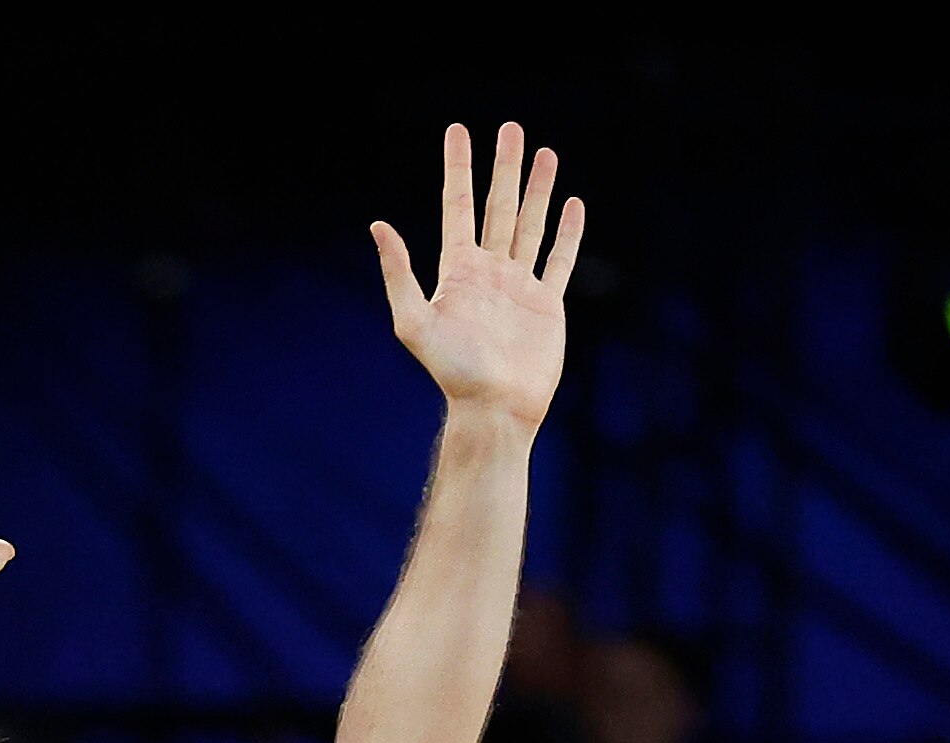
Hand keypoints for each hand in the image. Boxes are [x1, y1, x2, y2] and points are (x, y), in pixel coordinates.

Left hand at [374, 120, 583, 429]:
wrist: (494, 408)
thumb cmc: (452, 371)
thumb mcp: (414, 321)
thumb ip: (399, 273)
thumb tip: (377, 226)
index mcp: (458, 271)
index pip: (457, 206)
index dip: (458, 168)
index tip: (458, 131)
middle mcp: (488, 272)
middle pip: (497, 207)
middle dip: (504, 167)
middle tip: (511, 128)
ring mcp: (519, 286)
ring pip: (530, 225)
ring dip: (537, 189)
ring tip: (545, 153)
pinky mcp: (546, 305)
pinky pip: (559, 260)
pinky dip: (567, 233)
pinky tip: (572, 205)